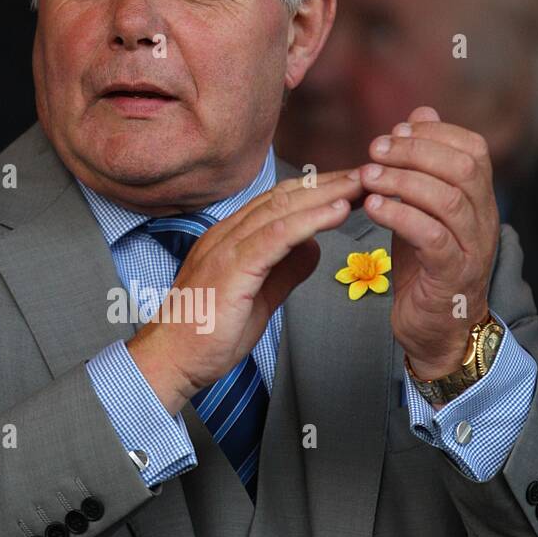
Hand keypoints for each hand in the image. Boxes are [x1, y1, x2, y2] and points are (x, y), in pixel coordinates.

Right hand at [128, 169, 363, 413]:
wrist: (170, 361)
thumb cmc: (205, 335)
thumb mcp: (258, 298)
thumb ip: (284, 271)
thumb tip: (313, 248)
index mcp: (230, 239)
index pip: (279, 203)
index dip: (317, 190)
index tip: (351, 186)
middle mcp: (226, 235)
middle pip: (284, 197)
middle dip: (329, 184)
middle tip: (367, 175)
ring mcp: (226, 248)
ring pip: (282, 209)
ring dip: (326, 195)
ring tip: (361, 186)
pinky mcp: (231, 268)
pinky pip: (275, 236)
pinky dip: (310, 221)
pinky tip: (337, 211)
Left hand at [350, 106, 498, 378]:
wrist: (437, 333)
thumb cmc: (426, 270)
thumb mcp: (422, 210)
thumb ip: (422, 168)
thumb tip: (419, 116)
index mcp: (479, 201)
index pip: (473, 149)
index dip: (435, 133)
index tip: (395, 131)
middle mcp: (483, 221)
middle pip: (464, 167)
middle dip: (416, 151)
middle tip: (376, 150)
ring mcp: (471, 249)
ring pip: (449, 199)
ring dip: (404, 181)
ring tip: (368, 177)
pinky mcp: (451, 275)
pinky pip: (433, 236)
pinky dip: (401, 216)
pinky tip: (374, 207)